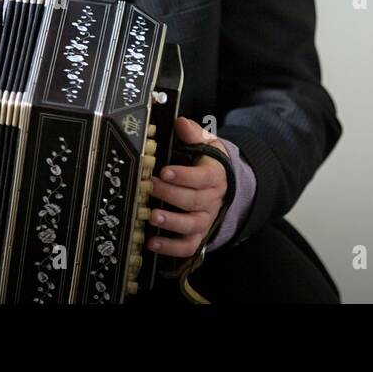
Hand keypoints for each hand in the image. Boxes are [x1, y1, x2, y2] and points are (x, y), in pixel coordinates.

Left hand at [147, 117, 227, 258]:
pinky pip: (188, 246)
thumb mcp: (206, 143)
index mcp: (215, 176)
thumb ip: (193, 133)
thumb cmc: (207, 162)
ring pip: (192, 225)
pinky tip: (152, 243)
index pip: (203, 178)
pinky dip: (171, 248)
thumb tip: (180, 122)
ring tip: (152, 216)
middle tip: (150, 186)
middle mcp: (212, 200)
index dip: (184, 176)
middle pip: (194, 201)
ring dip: (171, 222)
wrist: (222, 184)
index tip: (165, 171)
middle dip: (170, 195)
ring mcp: (205, 219)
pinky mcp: (198, 235)